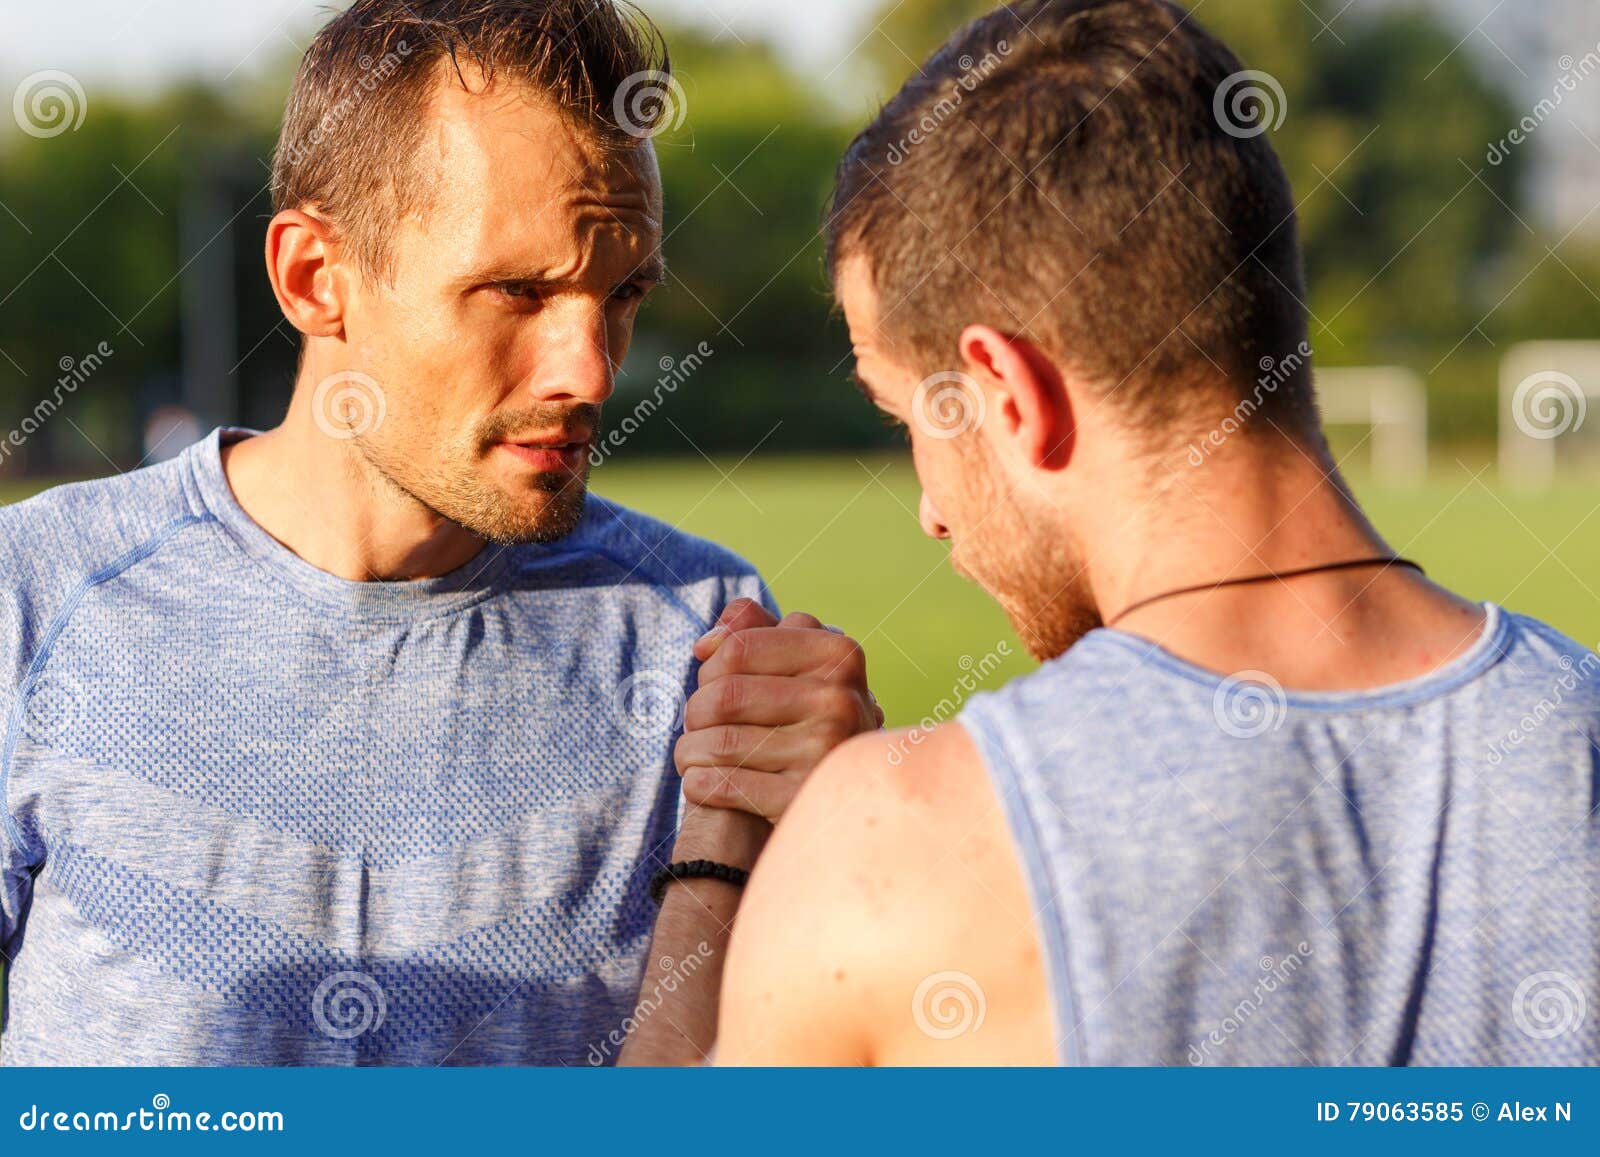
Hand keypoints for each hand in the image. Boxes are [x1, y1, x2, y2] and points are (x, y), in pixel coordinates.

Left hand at [674, 598, 882, 821]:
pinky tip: (702, 783)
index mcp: (838, 655)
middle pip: (724, 695)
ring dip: (690, 751)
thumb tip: (706, 644)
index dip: (710, 669)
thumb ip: (752, 631)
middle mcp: (839, 699)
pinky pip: (722, 784)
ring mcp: (825, 750)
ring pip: (718, 742)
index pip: (737, 649)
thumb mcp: (798, 664)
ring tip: (693, 755)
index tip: (710, 686)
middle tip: (696, 727)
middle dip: (695, 713)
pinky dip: (699, 783)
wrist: (844, 793)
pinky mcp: (800, 797)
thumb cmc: (805, 717)